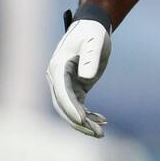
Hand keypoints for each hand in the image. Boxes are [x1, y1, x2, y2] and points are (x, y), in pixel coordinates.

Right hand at [46, 19, 110, 135]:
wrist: (93, 27)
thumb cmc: (93, 32)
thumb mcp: (94, 42)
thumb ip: (90, 58)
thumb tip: (85, 78)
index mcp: (58, 67)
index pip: (62, 92)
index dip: (71, 107)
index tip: (82, 120)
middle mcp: (57, 77)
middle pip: (63, 105)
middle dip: (78, 121)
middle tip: (97, 133)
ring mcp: (65, 83)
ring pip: (70, 109)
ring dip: (84, 122)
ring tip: (101, 133)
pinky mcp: (75, 86)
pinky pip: (78, 105)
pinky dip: (88, 115)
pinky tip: (102, 121)